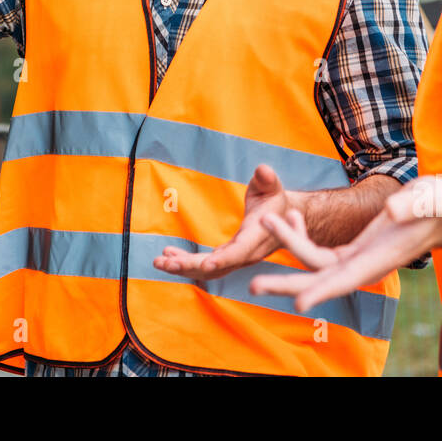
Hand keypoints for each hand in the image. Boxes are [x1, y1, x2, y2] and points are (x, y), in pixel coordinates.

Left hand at [153, 163, 296, 280]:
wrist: (282, 219)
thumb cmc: (275, 199)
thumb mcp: (273, 187)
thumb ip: (267, 180)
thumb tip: (263, 170)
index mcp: (257, 236)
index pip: (240, 251)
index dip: (224, 259)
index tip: (207, 263)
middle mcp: (246, 253)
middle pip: (217, 266)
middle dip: (190, 265)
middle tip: (165, 262)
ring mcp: (236, 259)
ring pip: (208, 270)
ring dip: (183, 266)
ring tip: (159, 261)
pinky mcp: (227, 258)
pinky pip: (205, 265)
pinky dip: (186, 261)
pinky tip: (168, 255)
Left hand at [249, 175, 441, 311]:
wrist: (440, 211)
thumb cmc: (439, 206)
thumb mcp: (430, 201)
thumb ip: (412, 206)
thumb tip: (391, 209)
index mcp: (380, 259)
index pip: (346, 280)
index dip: (322, 292)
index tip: (298, 303)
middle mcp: (364, 265)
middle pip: (319, 280)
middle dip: (287, 283)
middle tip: (253, 286)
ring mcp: (356, 259)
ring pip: (312, 263)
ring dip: (286, 245)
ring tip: (263, 222)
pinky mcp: (351, 250)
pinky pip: (317, 249)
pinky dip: (299, 234)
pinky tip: (288, 215)